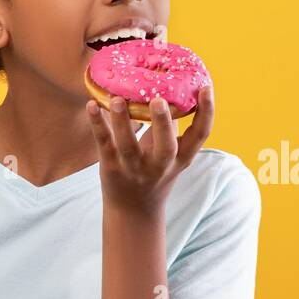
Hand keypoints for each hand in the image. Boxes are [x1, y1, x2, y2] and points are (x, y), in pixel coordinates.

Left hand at [86, 85, 214, 215]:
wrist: (134, 210)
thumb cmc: (155, 172)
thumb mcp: (173, 155)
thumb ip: (174, 127)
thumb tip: (175, 87)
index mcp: (181, 158)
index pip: (200, 135)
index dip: (207, 112)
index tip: (205, 87)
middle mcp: (160, 166)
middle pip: (166, 147)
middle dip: (163, 124)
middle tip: (159, 100)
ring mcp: (134, 168)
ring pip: (128, 146)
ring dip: (123, 122)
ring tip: (118, 99)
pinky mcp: (111, 167)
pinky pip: (104, 144)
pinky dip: (97, 125)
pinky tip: (91, 105)